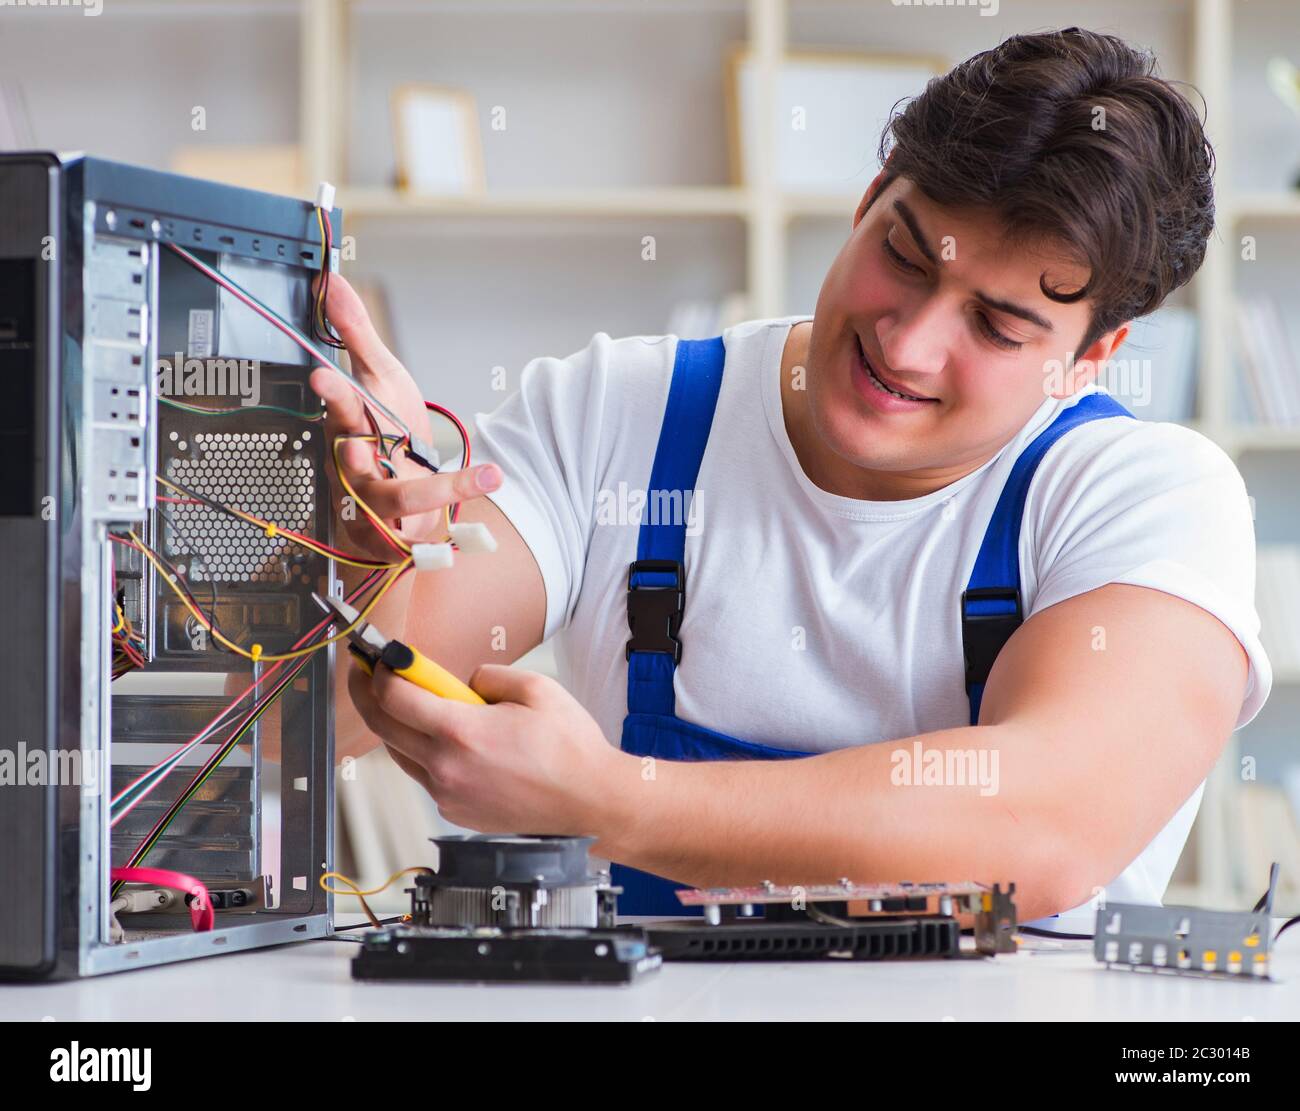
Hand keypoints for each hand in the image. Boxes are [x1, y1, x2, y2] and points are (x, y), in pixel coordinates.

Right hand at [310, 273, 502, 558]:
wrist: (397, 502)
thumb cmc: (386, 435)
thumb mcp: (380, 378)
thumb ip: (357, 334)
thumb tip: (332, 281)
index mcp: (349, 423)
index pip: (339, 405)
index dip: (332, 393)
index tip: (321, 375)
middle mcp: (355, 463)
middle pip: (351, 453)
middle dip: (353, 446)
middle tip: (358, 444)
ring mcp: (375, 500)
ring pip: (391, 498)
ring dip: (432, 489)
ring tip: (477, 478)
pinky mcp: (398, 529)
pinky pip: (425, 523)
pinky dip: (461, 498)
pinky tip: (492, 478)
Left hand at [348, 662, 631, 836]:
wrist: (590, 800)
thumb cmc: (571, 749)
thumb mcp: (536, 688)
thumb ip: (489, 676)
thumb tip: (464, 681)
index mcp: (462, 732)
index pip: (395, 697)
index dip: (380, 671)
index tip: (379, 656)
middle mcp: (446, 768)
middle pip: (383, 727)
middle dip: (369, 694)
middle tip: (367, 673)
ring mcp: (448, 794)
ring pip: (400, 753)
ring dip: (395, 725)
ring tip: (407, 703)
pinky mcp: (455, 810)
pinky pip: (424, 776)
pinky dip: (423, 753)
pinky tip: (444, 739)